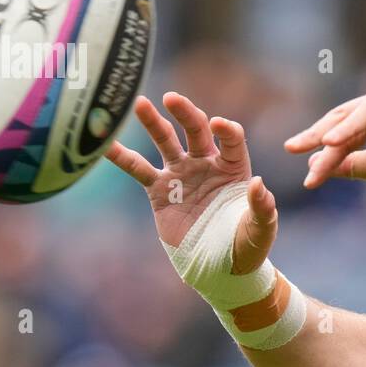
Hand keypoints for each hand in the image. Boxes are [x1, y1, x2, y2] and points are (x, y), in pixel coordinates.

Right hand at [105, 92, 276, 273]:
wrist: (218, 268)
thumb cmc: (245, 247)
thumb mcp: (260, 230)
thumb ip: (262, 208)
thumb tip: (258, 184)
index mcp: (234, 168)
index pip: (231, 140)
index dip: (226, 130)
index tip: (218, 124)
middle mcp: (207, 164)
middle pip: (196, 130)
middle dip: (185, 113)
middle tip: (171, 98)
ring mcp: (181, 174)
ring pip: (165, 141)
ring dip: (153, 122)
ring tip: (140, 103)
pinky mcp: (159, 190)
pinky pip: (138, 168)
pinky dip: (121, 156)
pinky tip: (103, 143)